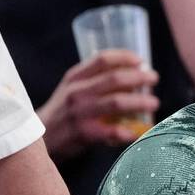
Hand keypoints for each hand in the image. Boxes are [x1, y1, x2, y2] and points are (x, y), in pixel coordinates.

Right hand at [37, 49, 158, 159]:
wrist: (40, 137)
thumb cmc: (64, 111)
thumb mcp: (72, 88)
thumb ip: (94, 79)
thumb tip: (133, 73)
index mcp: (75, 77)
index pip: (102, 59)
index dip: (125, 57)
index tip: (140, 60)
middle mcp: (77, 92)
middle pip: (114, 79)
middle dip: (139, 77)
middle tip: (154, 78)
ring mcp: (80, 112)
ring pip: (117, 102)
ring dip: (140, 102)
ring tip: (154, 103)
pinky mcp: (84, 133)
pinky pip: (112, 131)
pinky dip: (129, 131)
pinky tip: (137, 131)